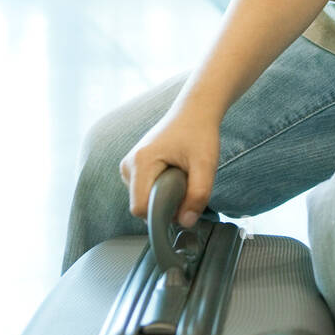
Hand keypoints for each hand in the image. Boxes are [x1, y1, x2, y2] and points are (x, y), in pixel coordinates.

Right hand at [119, 105, 220, 226]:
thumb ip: (198, 194)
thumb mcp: (206, 164)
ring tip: (180, 176)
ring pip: (142, 200)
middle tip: (185, 184)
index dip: (161, 214)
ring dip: (162, 197)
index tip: (182, 205)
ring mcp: (128, 166)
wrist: (194, 111)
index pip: (140, 208)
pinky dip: (159, 190)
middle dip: (164, 205)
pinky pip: (143, 191)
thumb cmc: (199, 133)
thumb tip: (186, 223)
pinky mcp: (133, 167)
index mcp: (141, 162)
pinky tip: (173, 175)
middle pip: (141, 205)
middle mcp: (128, 165)